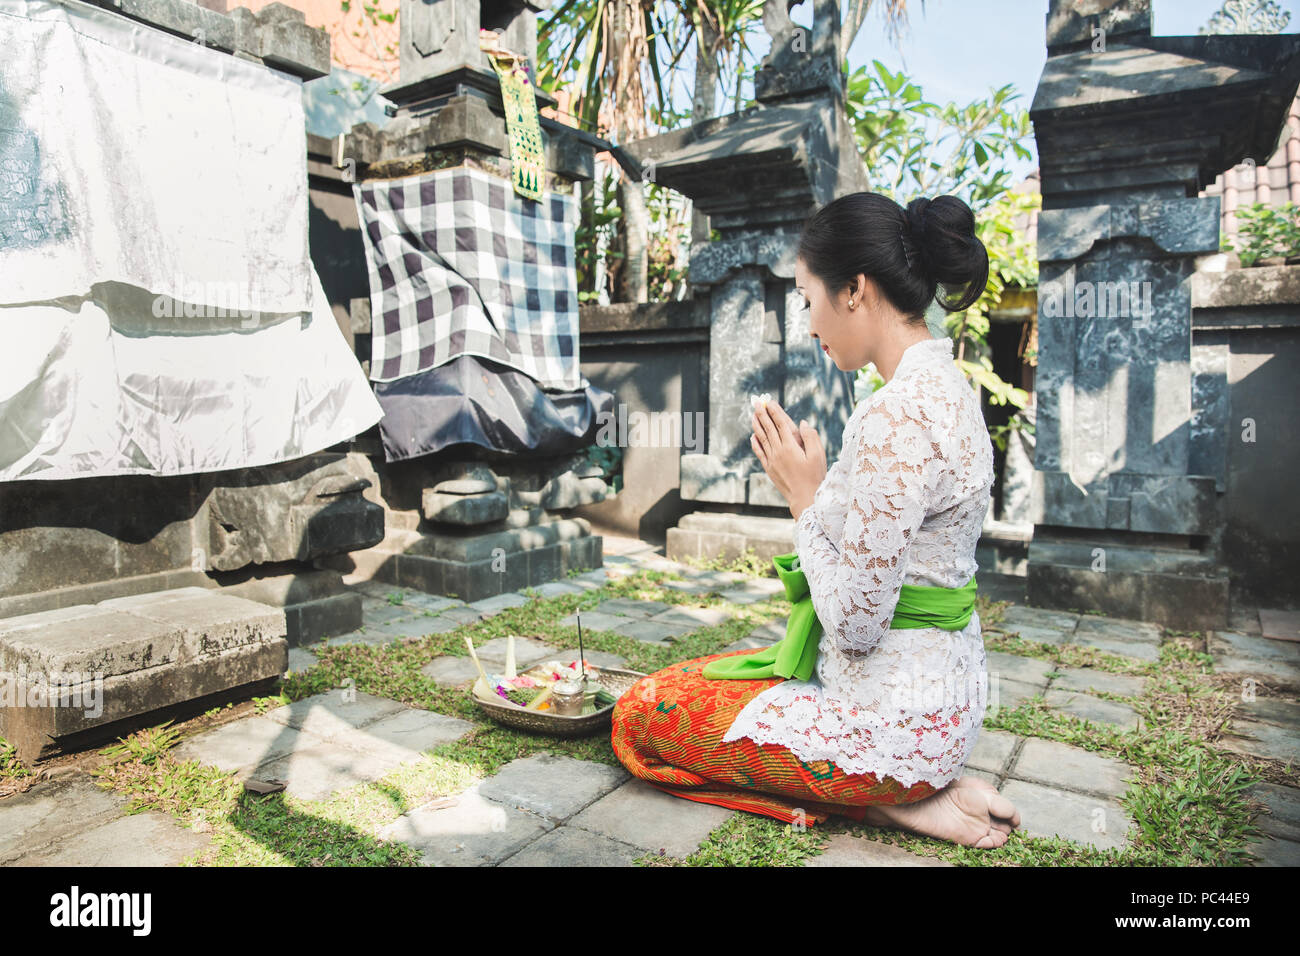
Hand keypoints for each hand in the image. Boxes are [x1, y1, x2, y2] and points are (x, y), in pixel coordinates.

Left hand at [750, 401, 826, 519]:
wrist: (805, 498)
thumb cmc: (815, 476)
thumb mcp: (818, 455)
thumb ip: (811, 437)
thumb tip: (802, 423)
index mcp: (791, 446)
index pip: (780, 424)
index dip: (775, 412)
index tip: (769, 402)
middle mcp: (779, 451)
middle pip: (769, 428)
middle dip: (762, 414)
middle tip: (757, 403)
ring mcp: (772, 460)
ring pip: (762, 438)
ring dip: (757, 425)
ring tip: (753, 415)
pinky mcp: (769, 469)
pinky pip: (760, 452)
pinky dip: (755, 443)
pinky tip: (753, 436)